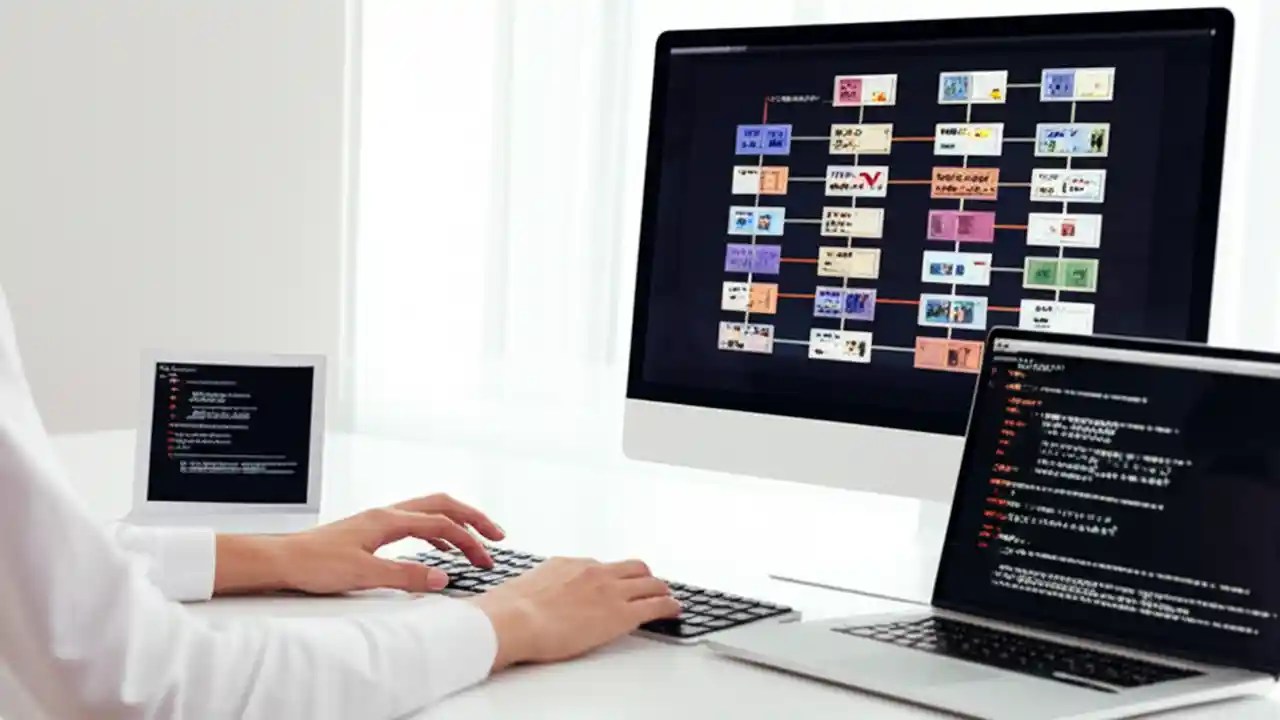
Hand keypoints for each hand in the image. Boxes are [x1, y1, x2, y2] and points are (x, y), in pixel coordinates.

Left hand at [213, 493, 504, 595]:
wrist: (282, 559)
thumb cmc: (315, 563)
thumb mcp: (365, 574)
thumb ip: (406, 575)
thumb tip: (444, 576)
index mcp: (388, 520)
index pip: (442, 523)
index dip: (469, 539)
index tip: (487, 557)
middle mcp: (387, 514)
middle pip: (442, 505)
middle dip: (472, 519)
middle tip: (497, 535)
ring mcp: (379, 520)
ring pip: (429, 512)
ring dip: (456, 525)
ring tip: (474, 544)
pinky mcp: (372, 531)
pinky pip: (415, 523)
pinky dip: (435, 532)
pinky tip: (438, 550)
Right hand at [467, 557, 680, 670]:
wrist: (513, 619)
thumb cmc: (509, 609)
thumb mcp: (527, 587)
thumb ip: (541, 588)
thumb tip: (533, 596)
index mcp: (570, 564)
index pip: (602, 567)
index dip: (614, 576)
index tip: (617, 582)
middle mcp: (594, 572)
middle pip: (633, 567)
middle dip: (644, 576)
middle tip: (651, 585)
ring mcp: (610, 590)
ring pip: (649, 582)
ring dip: (660, 589)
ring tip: (667, 597)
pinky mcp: (621, 614)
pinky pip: (655, 605)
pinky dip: (668, 606)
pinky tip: (674, 610)